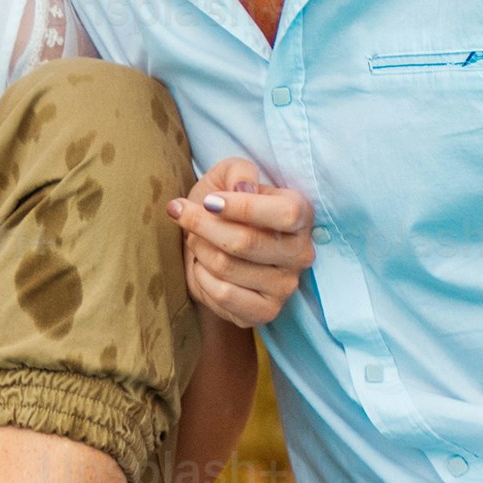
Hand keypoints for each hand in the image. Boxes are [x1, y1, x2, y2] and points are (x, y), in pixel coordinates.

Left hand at [167, 157, 314, 329]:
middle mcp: (301, 253)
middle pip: (246, 242)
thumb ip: (237, 172)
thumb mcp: (227, 177)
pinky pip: (222, 294)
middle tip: (181, 213)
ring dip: (199, 249)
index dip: (243, 207)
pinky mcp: (265, 311)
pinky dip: (201, 277)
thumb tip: (242, 187)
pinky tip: (202, 267)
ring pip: (227, 267)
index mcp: (301, 214)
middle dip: (203, 225)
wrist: (211, 247)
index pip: (285, 214)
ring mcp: (286, 286)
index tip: (208, 201)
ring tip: (194, 239)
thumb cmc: (222, 207)